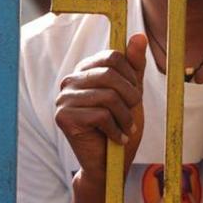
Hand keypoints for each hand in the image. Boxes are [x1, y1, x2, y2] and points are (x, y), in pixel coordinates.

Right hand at [54, 34, 146, 184]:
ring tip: (125, 129)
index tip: (135, 96)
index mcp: (85, 71)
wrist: (109, 166)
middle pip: (110, 75)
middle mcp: (70, 81)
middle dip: (130, 97)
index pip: (113, 57)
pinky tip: (116, 138)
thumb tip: (139, 36)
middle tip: (133, 114)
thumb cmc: (121, 127)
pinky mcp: (63, 117)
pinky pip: (100, 115)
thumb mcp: (132, 94)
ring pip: (107, 97)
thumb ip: (134, 67)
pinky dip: (116, 130)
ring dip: (125, 117)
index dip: (131, 76)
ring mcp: (63, 98)